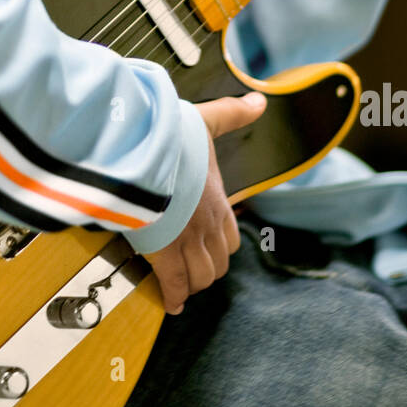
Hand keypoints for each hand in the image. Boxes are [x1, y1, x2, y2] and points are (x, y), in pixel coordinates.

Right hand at [142, 91, 266, 315]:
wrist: (147, 152)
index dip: (220, 246)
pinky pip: (173, 286)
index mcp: (217, 201)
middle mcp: (207, 226)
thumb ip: (233, 113)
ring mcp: (187, 242)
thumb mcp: (208, 121)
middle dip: (206, 270)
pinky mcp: (164, 254)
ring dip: (191, 284)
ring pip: (200, 277)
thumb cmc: (174, 138)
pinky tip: (170, 303)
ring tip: (180, 286)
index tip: (208, 249)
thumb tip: (259, 102)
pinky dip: (172, 297)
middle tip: (192, 271)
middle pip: (217, 263)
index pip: (230, 237)